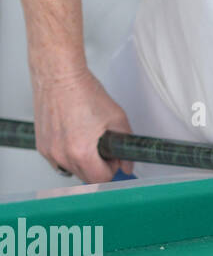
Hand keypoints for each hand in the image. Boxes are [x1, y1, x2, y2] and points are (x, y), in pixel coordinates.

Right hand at [32, 69, 134, 183]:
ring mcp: (48, 151)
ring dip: (83, 163)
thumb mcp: (116, 118)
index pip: (100, 178)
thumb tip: (128, 163)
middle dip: (99, 166)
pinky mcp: (41, 146)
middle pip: (85, 177)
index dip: (112, 168)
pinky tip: (76, 139)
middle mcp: (61, 155)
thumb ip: (126, 144)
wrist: (59, 77)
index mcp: (80, 151)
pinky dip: (69, 156)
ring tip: (90, 142)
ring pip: (71, 171)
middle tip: (104, 147)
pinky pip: (58, 162)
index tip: (113, 157)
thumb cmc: (84, 92)